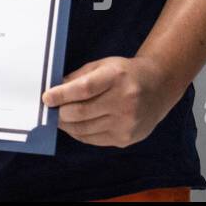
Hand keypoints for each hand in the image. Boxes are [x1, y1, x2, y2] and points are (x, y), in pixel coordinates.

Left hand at [41, 55, 180, 147]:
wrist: (159, 87)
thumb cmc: (125, 74)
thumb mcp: (102, 66)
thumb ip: (77, 77)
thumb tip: (53, 91)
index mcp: (116, 78)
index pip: (84, 89)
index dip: (62, 94)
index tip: (46, 98)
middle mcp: (124, 101)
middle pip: (82, 112)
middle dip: (60, 112)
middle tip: (49, 110)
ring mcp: (127, 123)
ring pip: (84, 129)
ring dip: (66, 125)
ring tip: (59, 117)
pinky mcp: (125, 138)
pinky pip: (93, 139)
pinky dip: (78, 133)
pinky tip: (74, 125)